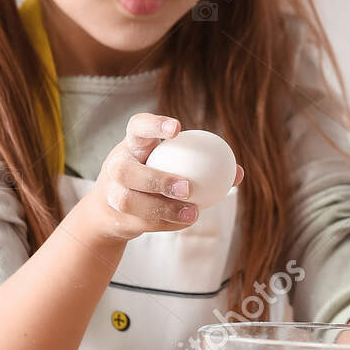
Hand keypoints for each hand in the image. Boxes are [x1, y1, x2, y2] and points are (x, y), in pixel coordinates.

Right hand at [80, 113, 243, 243]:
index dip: (153, 125)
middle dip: (156, 179)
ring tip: (191, 213)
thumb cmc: (154, 175)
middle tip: (187, 188)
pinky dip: (166, 224)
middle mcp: (116, 166)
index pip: (137, 126)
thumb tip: (239, 172)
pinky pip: (141, 222)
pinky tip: (186, 221)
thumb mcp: (173, 163)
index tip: (178, 128)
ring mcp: (111, 194)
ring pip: (129, 201)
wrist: (113, 209)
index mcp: (133, 145)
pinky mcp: (115, 217)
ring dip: (162, 209)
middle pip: (126, 171)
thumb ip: (202, 164)